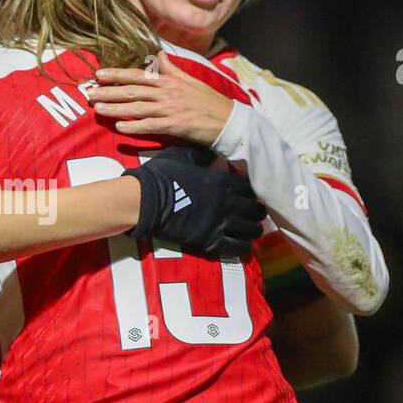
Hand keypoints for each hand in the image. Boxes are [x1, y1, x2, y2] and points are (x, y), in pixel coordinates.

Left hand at [89, 51, 234, 145]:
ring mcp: (170, 108)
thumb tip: (159, 54)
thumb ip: (171, 69)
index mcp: (169, 80)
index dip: (117, 74)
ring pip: (137, 107)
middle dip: (108, 92)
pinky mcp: (174, 125)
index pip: (138, 75)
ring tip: (97, 110)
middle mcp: (167, 92)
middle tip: (89, 94)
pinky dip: (134, 126)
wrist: (227, 120)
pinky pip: (150, 125)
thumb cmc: (208, 100)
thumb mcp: (190, 80)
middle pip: (132, 91)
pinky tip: (119, 127)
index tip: (99, 74)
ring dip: (115, 109)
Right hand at [124, 145, 266, 259]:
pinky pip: (236, 248)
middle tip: (256, 213)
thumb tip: (214, 154)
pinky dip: (243, 247)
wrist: (145, 200)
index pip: (249, 187)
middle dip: (257, 211)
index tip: (250, 193)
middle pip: (254, 210)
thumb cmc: (162, 174)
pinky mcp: (210, 242)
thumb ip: (203, 156)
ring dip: (253, 230)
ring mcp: (220, 224)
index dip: (252, 190)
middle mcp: (227, 203)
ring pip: (249, 230)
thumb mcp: (184, 154)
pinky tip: (245, 246)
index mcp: (222, 181)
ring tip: (252, 230)